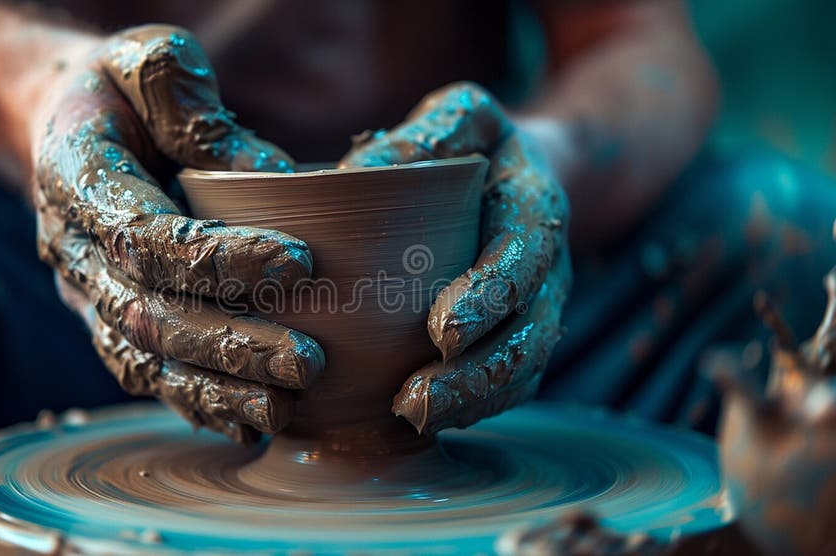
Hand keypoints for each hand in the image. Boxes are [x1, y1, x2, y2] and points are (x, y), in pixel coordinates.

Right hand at [32, 25, 324, 442]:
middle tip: (308, 361)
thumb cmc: (119, 90)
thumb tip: (271, 175)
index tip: (300, 262)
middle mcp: (73, 250)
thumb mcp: (146, 60)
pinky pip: (148, 374)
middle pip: (147, 315)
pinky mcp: (112, 321)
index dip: (218, 258)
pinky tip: (253, 423)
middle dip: (230, 344)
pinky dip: (198, 403)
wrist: (67, 128)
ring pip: (145, 360)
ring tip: (287, 407)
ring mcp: (89, 295)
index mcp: (75, 180)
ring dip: (216, 389)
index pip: (145, 236)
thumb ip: (188, 99)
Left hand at [340, 82, 571, 433]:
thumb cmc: (480, 142)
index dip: (489, 297)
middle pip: (531, 331)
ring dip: (474, 400)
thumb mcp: (463, 114)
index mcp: (536, 208)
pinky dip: (476, 405)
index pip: (523, 257)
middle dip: (479, 372)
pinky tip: (427, 419)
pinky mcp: (522, 334)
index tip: (442, 332)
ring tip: (413, 417)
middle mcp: (550, 267)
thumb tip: (355, 174)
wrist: (527, 172)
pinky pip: (512, 381)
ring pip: (525, 368)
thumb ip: (426, 134)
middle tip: (416, 399)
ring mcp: (541, 307)